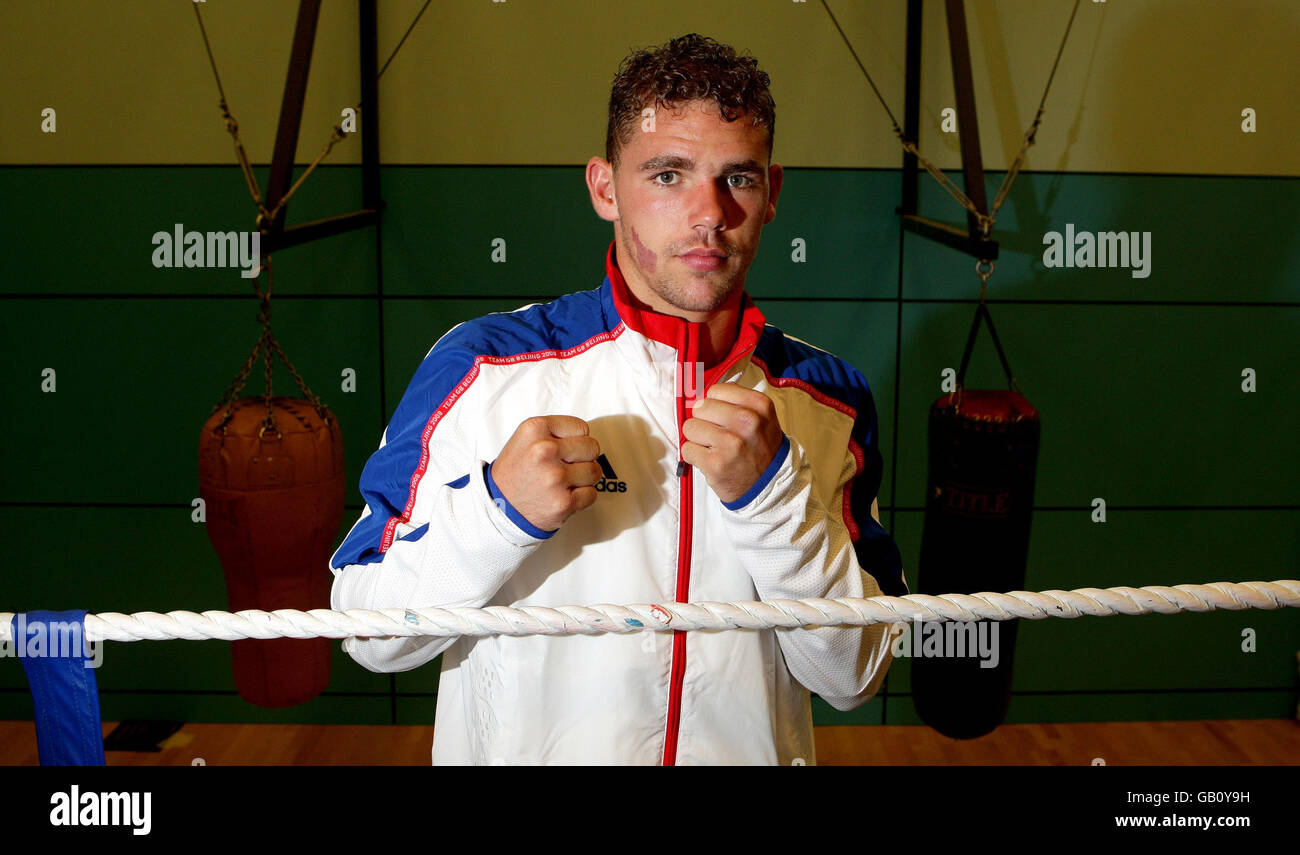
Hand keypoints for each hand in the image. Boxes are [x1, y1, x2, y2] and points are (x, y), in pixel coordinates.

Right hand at [490, 416, 602, 530]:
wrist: (498, 508)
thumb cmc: (515, 473)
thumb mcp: (525, 439)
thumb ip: (554, 432)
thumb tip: (587, 436)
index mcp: (535, 429)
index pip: (581, 427)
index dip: (575, 440)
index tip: (563, 450)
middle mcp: (544, 451)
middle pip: (592, 447)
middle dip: (583, 458)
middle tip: (565, 467)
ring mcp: (555, 478)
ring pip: (595, 471)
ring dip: (583, 479)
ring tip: (563, 482)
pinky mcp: (564, 502)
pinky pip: (591, 494)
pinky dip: (581, 498)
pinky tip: (563, 496)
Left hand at [681, 383, 783, 503]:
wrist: (768, 485)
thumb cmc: (759, 449)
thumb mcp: (761, 417)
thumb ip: (735, 399)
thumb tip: (701, 390)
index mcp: (759, 405)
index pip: (716, 391)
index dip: (714, 405)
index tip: (723, 418)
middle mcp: (746, 421)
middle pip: (700, 407)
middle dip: (704, 421)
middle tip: (719, 435)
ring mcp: (730, 443)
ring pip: (690, 427)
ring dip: (698, 439)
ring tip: (715, 448)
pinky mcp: (715, 463)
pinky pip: (687, 449)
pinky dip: (695, 457)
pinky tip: (712, 460)